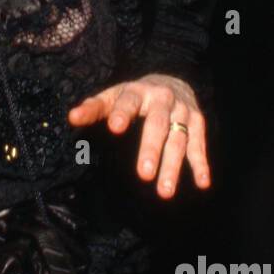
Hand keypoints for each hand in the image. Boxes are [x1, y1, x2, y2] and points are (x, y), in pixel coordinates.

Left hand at [67, 73, 208, 198]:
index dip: (122, 113)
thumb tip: (72, 118)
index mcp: (138, 92)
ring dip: (173, 166)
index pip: (128, 102)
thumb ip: (94, 108)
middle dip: (151, 149)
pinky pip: (198, 145)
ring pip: (178, 140)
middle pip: (157, 125)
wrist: (171, 81)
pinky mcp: (197, 123)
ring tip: (164, 192)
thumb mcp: (113, 96)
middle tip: (143, 174)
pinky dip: (201, 164)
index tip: (114, 127)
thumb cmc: (134, 96)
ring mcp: (182, 111)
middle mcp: (163, 100)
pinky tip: (202, 183)